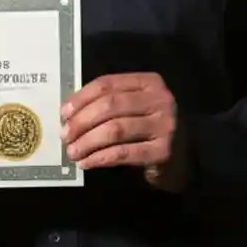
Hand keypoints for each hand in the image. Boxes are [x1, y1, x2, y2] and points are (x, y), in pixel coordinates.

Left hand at [61, 72, 189, 191]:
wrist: (183, 158)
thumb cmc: (150, 129)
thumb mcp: (134, 107)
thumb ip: (110, 103)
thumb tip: (69, 112)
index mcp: (150, 82)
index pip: (108, 84)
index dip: (81, 98)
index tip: (64, 113)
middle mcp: (160, 100)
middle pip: (110, 105)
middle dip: (82, 121)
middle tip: (65, 136)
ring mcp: (165, 126)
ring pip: (115, 130)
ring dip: (87, 142)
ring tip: (73, 152)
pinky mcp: (163, 151)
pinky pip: (123, 153)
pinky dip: (100, 158)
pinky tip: (87, 163)